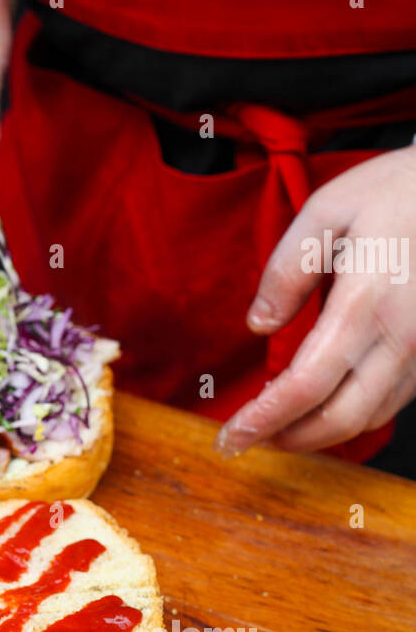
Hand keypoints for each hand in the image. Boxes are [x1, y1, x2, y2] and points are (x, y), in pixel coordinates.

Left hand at [215, 145, 415, 455]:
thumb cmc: (397, 191)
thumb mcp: (326, 211)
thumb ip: (285, 271)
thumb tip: (258, 325)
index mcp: (365, 302)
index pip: (306, 385)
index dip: (265, 419)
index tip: (231, 436)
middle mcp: (401, 337)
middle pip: (341, 418)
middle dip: (289, 439)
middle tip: (246, 441)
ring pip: (369, 418)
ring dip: (319, 434)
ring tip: (277, 427)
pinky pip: (391, 401)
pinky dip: (351, 415)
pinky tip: (320, 405)